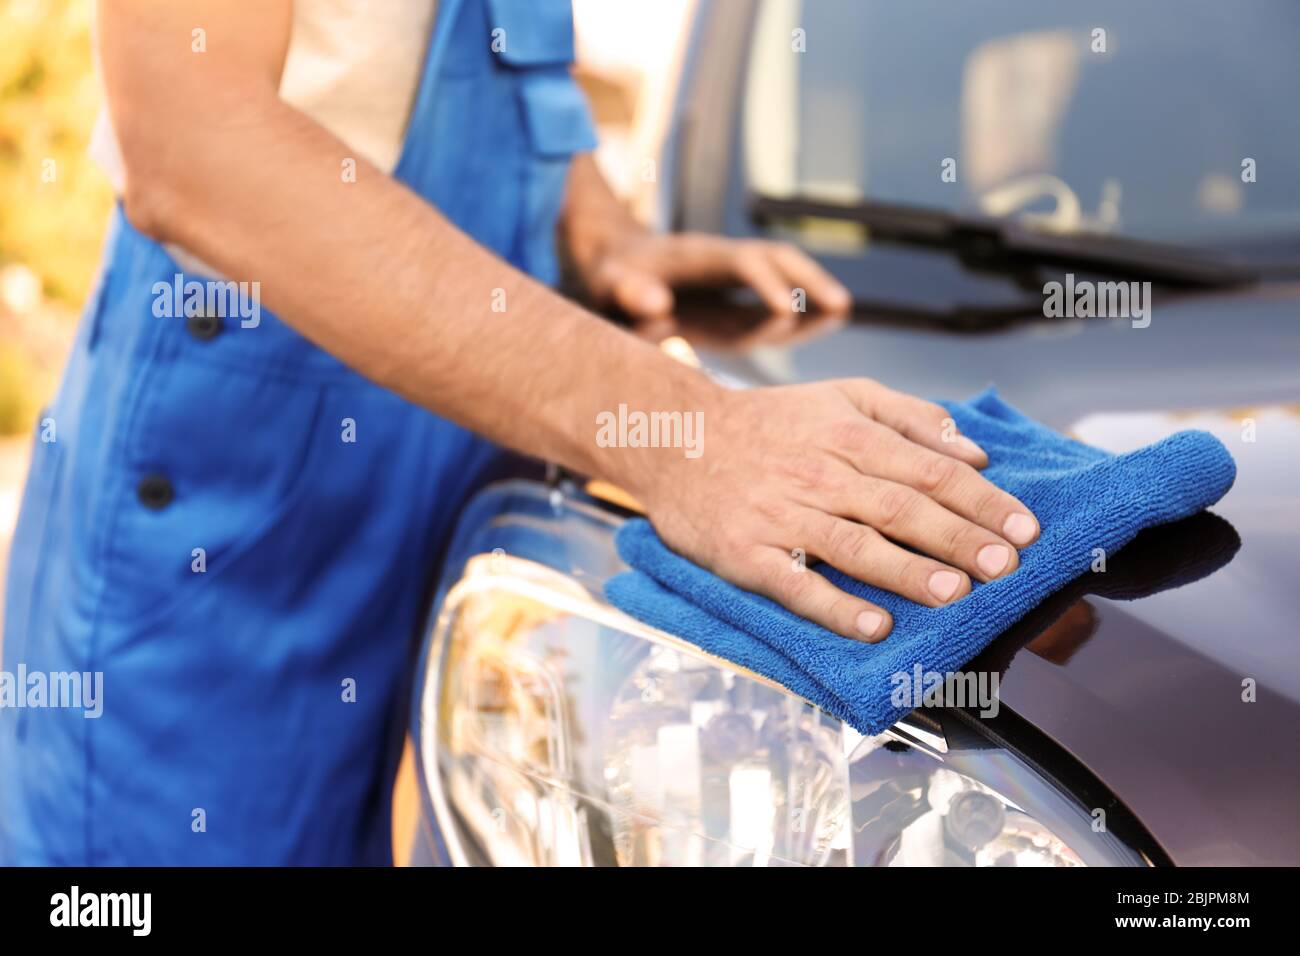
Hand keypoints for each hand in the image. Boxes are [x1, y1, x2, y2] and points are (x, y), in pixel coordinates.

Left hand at [572, 228, 851, 336]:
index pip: (739, 265)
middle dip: (807, 279)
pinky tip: (823, 324)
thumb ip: (627, 293)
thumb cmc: (610, 276)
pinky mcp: (733, 298)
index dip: (763, 285)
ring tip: (842, 312)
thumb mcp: (607, 282)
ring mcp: (731, 277)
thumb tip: (658, 308)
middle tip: (840, 305)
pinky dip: (799, 310)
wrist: (615, 260)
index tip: (785, 310)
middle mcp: (721, 260)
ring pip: (783, 276)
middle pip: (774, 259)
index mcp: (695, 257)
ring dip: (814, 291)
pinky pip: (772, 299)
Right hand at [626, 379, 1039, 641]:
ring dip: (909, 572)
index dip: (981, 500)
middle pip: (901, 508)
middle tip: (1008, 566)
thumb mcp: (840, 396)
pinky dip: (835, 606)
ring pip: (855, 547)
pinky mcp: (748, 554)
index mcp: (848, 435)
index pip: (929, 468)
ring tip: (956, 593)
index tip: (1025, 527)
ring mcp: (782, 517)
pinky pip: (796, 583)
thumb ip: (909, 417)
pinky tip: (874, 626)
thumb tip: (975, 452)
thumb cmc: (769, 422)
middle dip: (960, 539)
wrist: (676, 438)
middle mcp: (819, 475)